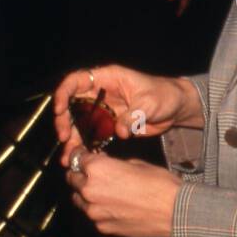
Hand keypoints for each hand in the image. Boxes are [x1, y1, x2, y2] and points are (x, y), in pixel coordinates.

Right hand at [53, 64, 202, 166]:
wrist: (176, 108)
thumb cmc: (165, 95)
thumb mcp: (151, 103)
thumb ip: (134, 115)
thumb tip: (119, 131)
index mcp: (107, 78)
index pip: (77, 80)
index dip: (64, 93)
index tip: (60, 109)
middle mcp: (100, 92)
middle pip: (72, 103)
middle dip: (64, 120)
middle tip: (64, 137)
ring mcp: (103, 109)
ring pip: (78, 122)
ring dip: (72, 138)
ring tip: (69, 156)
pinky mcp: (108, 125)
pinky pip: (91, 135)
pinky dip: (84, 146)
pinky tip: (78, 158)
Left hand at [66, 150, 181, 236]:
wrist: (175, 213)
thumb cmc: (160, 185)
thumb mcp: (136, 164)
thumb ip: (114, 165)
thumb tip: (108, 166)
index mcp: (97, 169)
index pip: (77, 158)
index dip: (81, 155)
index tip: (84, 155)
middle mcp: (90, 190)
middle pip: (72, 179)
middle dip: (80, 175)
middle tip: (92, 173)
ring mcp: (94, 212)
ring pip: (79, 200)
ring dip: (86, 194)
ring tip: (103, 192)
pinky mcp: (103, 227)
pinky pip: (94, 216)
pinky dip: (99, 210)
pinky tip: (115, 207)